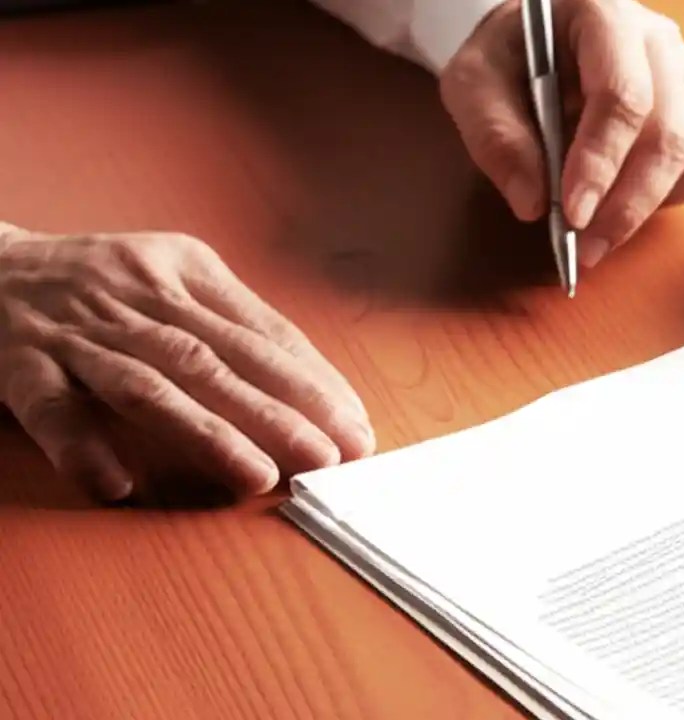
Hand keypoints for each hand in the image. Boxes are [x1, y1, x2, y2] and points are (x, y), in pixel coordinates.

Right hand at [0, 224, 374, 501]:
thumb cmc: (99, 285)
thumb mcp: (172, 279)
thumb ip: (233, 325)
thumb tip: (315, 389)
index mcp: (184, 269)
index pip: (262, 332)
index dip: (313, 382)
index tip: (355, 426)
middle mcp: (135, 295)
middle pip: (217, 359)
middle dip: (281, 412)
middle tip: (329, 457)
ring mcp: (76, 332)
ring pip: (148, 385)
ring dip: (206, 433)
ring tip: (257, 477)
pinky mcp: (17, 365)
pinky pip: (52, 409)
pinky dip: (82, 446)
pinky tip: (115, 483)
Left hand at [440, 0, 683, 267]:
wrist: (534, 43)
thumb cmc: (509, 59)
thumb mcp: (473, 85)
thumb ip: (496, 138)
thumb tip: (534, 203)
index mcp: (603, 14)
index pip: (622, 96)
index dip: (600, 163)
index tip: (572, 215)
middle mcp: (659, 40)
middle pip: (670, 133)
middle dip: (628, 203)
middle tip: (587, 247)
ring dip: (658, 202)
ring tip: (609, 225)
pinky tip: (646, 198)